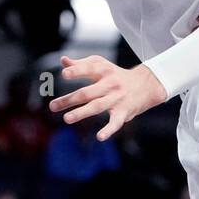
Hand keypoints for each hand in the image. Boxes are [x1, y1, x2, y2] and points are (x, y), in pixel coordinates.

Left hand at [48, 55, 166, 141]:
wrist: (146, 85)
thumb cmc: (116, 75)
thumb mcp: (101, 65)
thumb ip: (81, 64)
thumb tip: (63, 61)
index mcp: (104, 70)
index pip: (89, 69)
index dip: (77, 71)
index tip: (64, 74)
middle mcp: (110, 84)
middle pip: (87, 92)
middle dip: (70, 100)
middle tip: (52, 107)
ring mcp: (117, 99)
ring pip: (97, 107)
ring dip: (82, 113)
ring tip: (66, 118)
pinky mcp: (123, 113)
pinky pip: (115, 123)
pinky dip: (108, 130)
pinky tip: (99, 138)